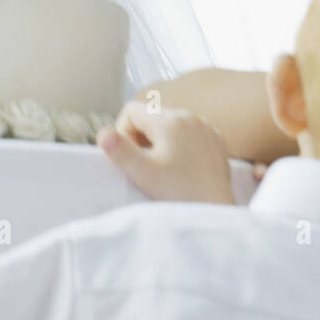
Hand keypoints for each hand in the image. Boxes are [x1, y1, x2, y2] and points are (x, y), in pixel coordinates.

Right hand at [97, 103, 233, 203]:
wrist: (216, 208)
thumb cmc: (178, 192)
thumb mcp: (143, 173)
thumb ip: (120, 151)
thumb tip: (103, 133)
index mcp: (168, 120)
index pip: (131, 110)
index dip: (124, 132)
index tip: (132, 156)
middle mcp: (187, 115)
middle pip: (150, 115)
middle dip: (142, 137)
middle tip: (147, 165)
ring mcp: (204, 125)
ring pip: (170, 123)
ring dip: (161, 141)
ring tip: (165, 168)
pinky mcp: (215, 137)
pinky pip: (189, 132)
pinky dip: (181, 145)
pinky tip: (183, 167)